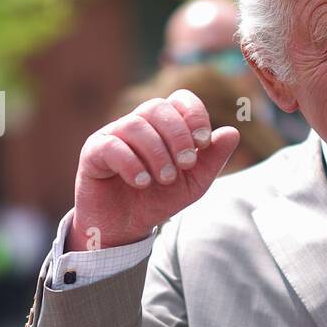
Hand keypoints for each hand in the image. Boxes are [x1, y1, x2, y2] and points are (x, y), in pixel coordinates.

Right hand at [68, 89, 239, 249]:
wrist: (125, 226)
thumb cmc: (159, 199)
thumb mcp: (194, 183)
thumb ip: (213, 159)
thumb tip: (233, 132)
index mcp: (164, 126)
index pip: (180, 99)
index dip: (195, 116)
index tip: (203, 143)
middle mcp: (138, 123)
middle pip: (158, 107)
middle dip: (178, 135)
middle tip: (185, 164)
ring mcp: (113, 134)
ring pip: (136, 125)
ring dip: (157, 154)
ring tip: (164, 179)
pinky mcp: (93, 152)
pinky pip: (112, 146)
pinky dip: (132, 164)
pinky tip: (142, 183)